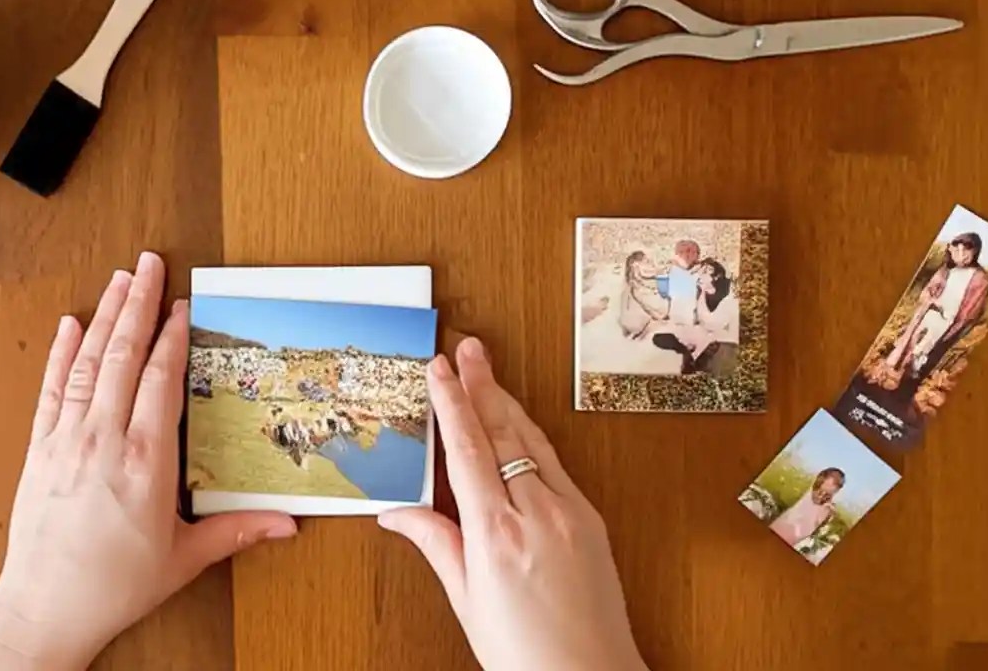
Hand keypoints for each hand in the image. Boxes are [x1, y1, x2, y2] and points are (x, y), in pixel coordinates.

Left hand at [0, 253, 296, 669]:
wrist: (45, 610)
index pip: (160, 380)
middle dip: (138, 304)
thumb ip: (236, 531)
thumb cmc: (113, 586)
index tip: (182, 306)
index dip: (172, 338)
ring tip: (119, 279)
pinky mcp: (38, 451)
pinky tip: (69, 326)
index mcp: (145, 461)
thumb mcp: (184, 559)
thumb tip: (288, 524)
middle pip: (122, 355)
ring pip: (86, 362)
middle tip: (150, 263)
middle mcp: (102, 440)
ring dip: (103, 316)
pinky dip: (59, 354)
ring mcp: (65, 441)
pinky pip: (50, 390)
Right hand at [378, 338, 646, 670]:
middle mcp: (536, 514)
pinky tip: (517, 424)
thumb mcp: (466, 600)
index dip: (451, 404)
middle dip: (481, 385)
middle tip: (467, 347)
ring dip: (506, 402)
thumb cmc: (525, 655)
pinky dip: (530, 436)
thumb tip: (396, 513)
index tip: (439, 369)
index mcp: (496, 534)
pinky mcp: (591, 520)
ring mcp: (570, 512)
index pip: (468, 451)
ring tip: (486, 370)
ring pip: (531, 442)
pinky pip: (554, 465)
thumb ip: (435, 544)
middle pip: (503, 432)